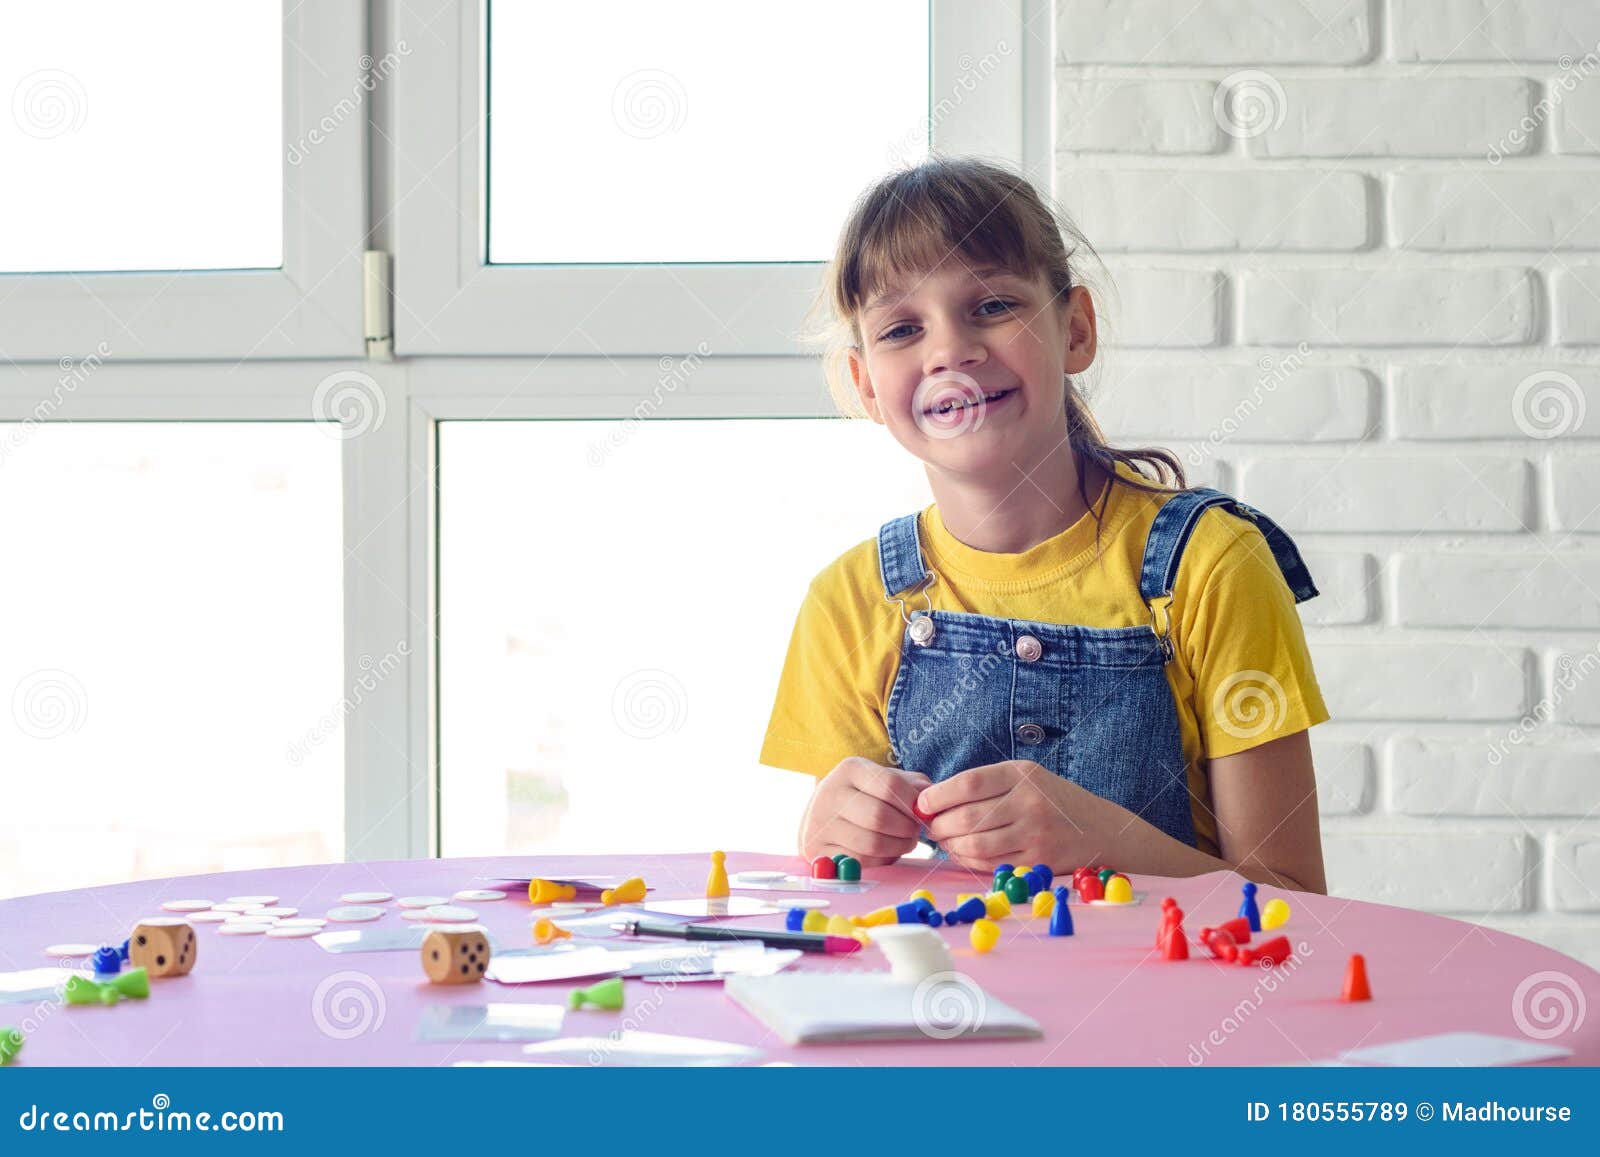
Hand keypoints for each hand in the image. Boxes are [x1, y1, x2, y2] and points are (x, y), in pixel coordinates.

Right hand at [799, 757, 931, 865]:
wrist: (823, 814)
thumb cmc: (866, 796)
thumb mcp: (886, 780)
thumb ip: (913, 786)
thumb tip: (929, 801)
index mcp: (850, 769)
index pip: (890, 784)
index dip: (913, 803)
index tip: (921, 812)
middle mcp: (830, 793)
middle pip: (880, 816)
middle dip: (907, 828)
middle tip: (914, 831)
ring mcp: (820, 823)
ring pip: (871, 843)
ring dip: (897, 847)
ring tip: (904, 842)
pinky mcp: (817, 850)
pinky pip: (860, 862)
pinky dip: (880, 861)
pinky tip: (885, 853)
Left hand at [917, 759, 1122, 872]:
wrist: (1101, 829)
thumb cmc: (1052, 800)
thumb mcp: (1025, 778)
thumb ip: (985, 785)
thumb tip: (933, 801)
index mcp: (1021, 774)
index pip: (967, 783)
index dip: (937, 796)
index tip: (922, 804)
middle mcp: (1029, 801)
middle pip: (966, 817)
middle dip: (939, 825)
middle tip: (932, 828)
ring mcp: (1035, 833)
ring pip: (974, 844)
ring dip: (951, 846)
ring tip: (947, 841)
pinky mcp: (1038, 860)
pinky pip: (990, 864)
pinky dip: (969, 861)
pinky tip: (964, 854)